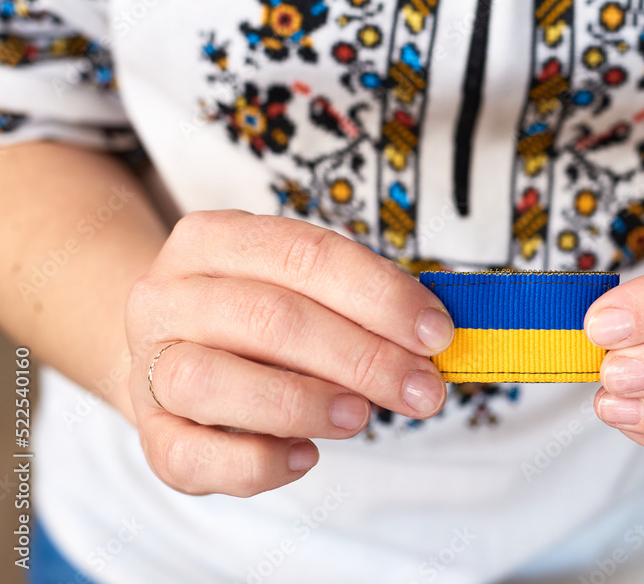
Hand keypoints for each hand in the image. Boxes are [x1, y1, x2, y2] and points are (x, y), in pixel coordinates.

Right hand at [125, 210, 453, 496]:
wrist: (174, 350)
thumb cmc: (260, 318)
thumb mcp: (305, 289)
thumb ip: (362, 305)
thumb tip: (436, 338)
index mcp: (213, 238)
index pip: (305, 253)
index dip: (380, 295)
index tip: (436, 333)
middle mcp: (167, 295)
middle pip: (269, 318)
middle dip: (362, 357)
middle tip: (422, 390)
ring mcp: (149, 365)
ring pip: (214, 382)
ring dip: (305, 402)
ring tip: (361, 417)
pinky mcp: (149, 433)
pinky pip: (191, 456)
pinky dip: (257, 463)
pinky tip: (305, 456)